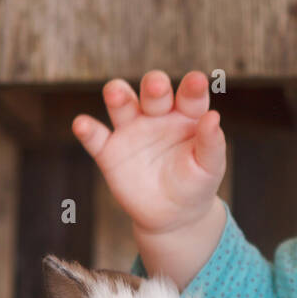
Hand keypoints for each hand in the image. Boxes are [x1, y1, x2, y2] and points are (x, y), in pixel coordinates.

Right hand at [72, 70, 225, 236]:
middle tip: (157, 86)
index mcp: (186, 115)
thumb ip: (212, 143)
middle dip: (154, 86)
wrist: (173, 215)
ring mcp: (131, 130)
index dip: (192, 88)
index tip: (197, 81)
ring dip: (117, 95)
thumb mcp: (210, 167)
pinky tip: (82, 125)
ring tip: (116, 93)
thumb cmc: (196, 184)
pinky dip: (87, 130)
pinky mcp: (109, 152)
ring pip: (122, 104)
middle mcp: (157, 115)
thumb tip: (214, 116)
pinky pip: (95, 137)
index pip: (190, 96)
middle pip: (153, 92)